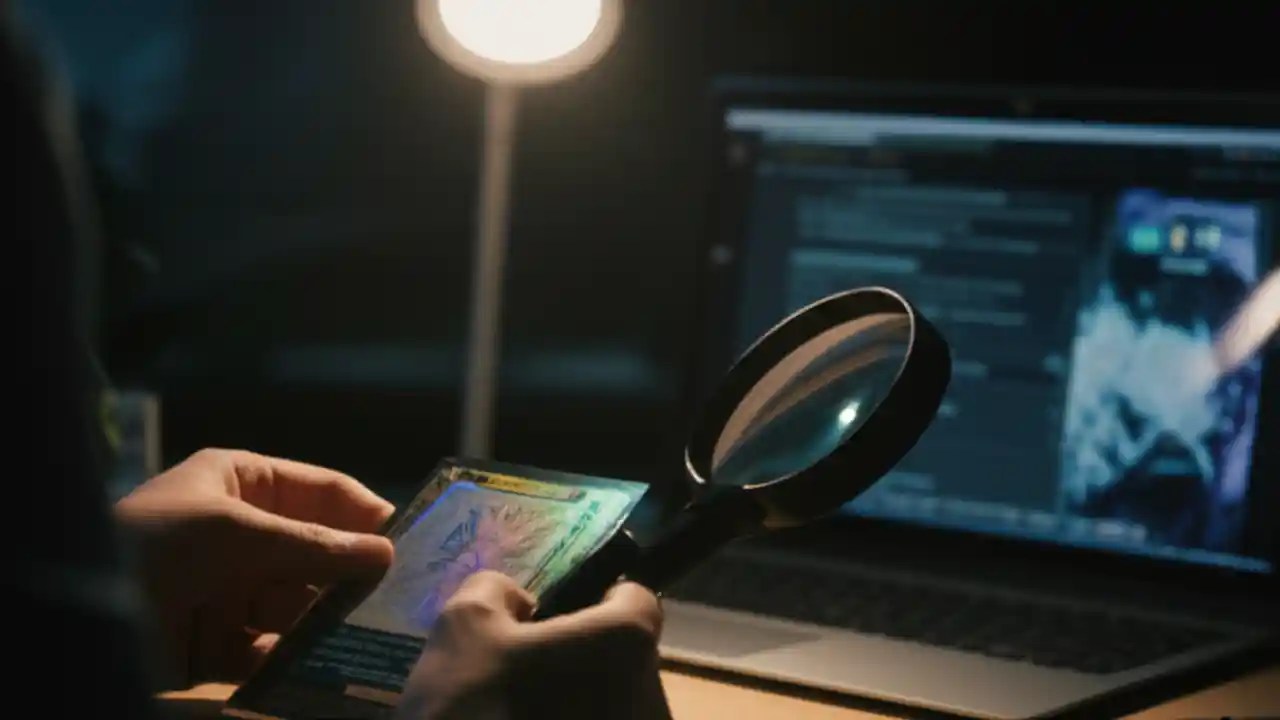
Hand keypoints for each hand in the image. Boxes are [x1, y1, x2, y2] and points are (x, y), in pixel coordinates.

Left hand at [115, 448, 394, 687]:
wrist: (78, 621)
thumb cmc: (152, 547)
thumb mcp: (237, 532)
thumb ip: (314, 545)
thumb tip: (384, 552)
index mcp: (239, 483)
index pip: (320, 490)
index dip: (363, 512)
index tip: (406, 542)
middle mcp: (240, 532)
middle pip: (316, 551)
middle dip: (351, 573)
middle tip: (398, 594)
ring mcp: (229, 588)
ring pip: (300, 602)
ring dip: (330, 618)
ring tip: (370, 632)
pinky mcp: (219, 642)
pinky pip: (274, 647)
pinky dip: (298, 656)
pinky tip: (328, 662)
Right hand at [397, 571, 671, 719]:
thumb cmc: (471, 705)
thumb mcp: (464, 625)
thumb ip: (497, 590)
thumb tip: (520, 602)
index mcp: (625, 644)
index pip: (636, 602)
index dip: (598, 602)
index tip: (558, 619)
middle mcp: (651, 698)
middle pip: (627, 662)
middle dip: (585, 662)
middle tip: (529, 676)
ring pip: (617, 707)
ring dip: (581, 706)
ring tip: (525, 714)